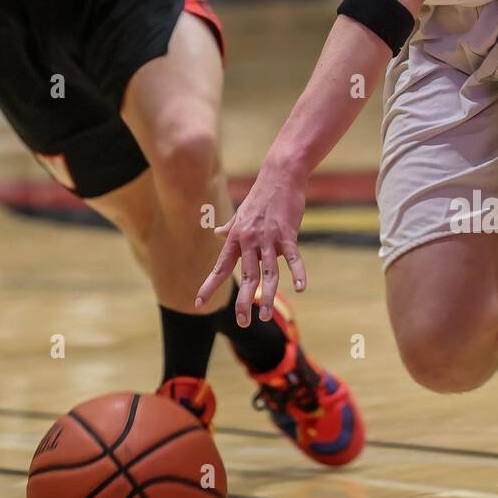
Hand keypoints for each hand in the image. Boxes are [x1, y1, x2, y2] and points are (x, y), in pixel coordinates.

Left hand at [195, 165, 306, 325]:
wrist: (280, 175)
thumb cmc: (261, 196)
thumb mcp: (241, 214)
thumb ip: (229, 228)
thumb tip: (217, 233)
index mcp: (236, 238)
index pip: (220, 266)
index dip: (209, 285)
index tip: (197, 303)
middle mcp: (249, 240)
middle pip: (245, 275)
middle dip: (243, 300)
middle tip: (242, 322)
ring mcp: (268, 237)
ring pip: (268, 272)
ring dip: (268, 295)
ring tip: (266, 316)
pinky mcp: (287, 233)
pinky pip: (293, 257)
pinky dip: (297, 272)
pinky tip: (300, 287)